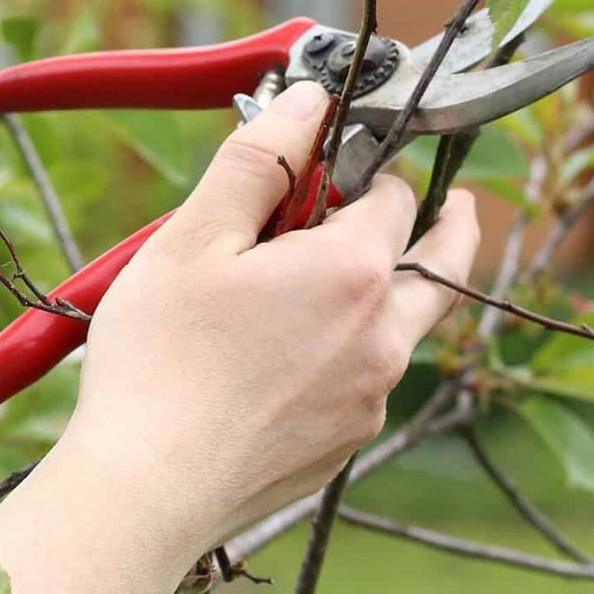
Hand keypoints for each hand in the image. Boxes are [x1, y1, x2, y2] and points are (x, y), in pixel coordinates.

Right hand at [65, 78, 479, 553]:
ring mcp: (372, 398)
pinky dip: (348, 351)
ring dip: (383, 292)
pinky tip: (283, 356)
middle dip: (446, 224)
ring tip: (322, 281)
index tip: (336, 162)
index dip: (368, 168)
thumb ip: (261, 159)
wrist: (147, 492)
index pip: (397, 194)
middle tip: (447, 203)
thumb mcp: (194, 238)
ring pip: (402, 326)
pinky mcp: (347, 444)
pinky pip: (367, 379)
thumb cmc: (159, 362)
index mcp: (355, 273)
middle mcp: (385, 337)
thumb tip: (309, 100)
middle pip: (445, 264)